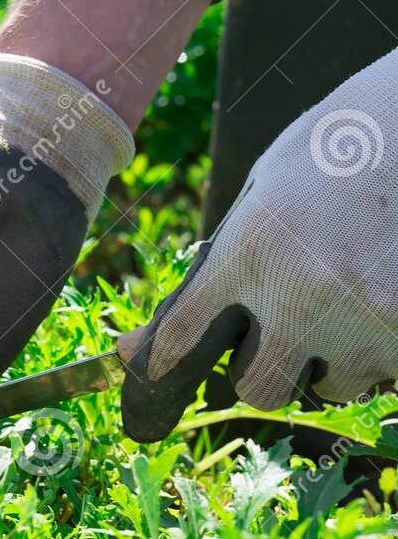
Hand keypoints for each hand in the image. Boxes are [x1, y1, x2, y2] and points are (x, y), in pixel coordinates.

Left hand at [123, 48, 397, 440]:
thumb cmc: (340, 150)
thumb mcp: (265, 188)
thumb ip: (225, 259)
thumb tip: (161, 330)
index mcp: (250, 248)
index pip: (182, 335)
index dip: (166, 357)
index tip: (162, 365)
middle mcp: (300, 291)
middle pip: (258, 388)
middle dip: (264, 370)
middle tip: (282, 338)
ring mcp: (364, 316)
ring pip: (332, 385)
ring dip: (334, 359)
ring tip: (351, 300)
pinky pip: (388, 373)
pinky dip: (385, 350)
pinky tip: (386, 299)